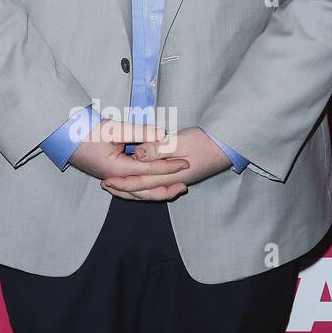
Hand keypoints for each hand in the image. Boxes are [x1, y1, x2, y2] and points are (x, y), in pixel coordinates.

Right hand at [67, 119, 189, 200]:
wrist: (62, 135)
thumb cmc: (85, 131)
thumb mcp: (114, 129)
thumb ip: (139, 132)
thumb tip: (162, 134)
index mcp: (117, 169)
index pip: (149, 169)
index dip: (169, 166)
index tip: (185, 163)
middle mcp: (115, 179)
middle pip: (145, 190)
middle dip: (166, 188)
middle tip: (184, 185)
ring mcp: (112, 179)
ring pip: (138, 192)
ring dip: (156, 191)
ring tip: (172, 188)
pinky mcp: (110, 176)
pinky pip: (131, 188)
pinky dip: (144, 189)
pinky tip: (152, 185)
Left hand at [101, 125, 230, 200]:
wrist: (226, 147)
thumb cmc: (204, 142)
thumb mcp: (179, 142)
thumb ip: (158, 148)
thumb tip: (138, 154)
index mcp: (169, 175)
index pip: (140, 182)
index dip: (122, 183)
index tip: (106, 180)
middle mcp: (171, 182)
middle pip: (143, 190)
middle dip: (123, 189)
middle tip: (105, 185)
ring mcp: (176, 180)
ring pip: (150, 190)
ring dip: (133, 189)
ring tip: (117, 185)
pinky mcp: (179, 176)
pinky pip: (157, 185)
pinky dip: (145, 185)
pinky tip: (140, 179)